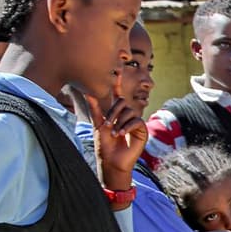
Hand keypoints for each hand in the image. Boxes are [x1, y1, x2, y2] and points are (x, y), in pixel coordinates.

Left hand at [88, 77, 147, 191]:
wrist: (111, 161)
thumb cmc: (104, 145)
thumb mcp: (97, 124)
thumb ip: (95, 108)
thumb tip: (88, 92)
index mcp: (116, 112)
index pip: (117, 95)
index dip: (117, 83)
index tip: (117, 70)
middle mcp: (127, 115)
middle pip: (122, 102)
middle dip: (113, 111)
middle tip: (107, 123)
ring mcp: (135, 122)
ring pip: (129, 111)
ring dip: (119, 122)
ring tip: (113, 133)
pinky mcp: (142, 130)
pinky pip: (136, 121)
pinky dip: (127, 127)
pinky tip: (120, 134)